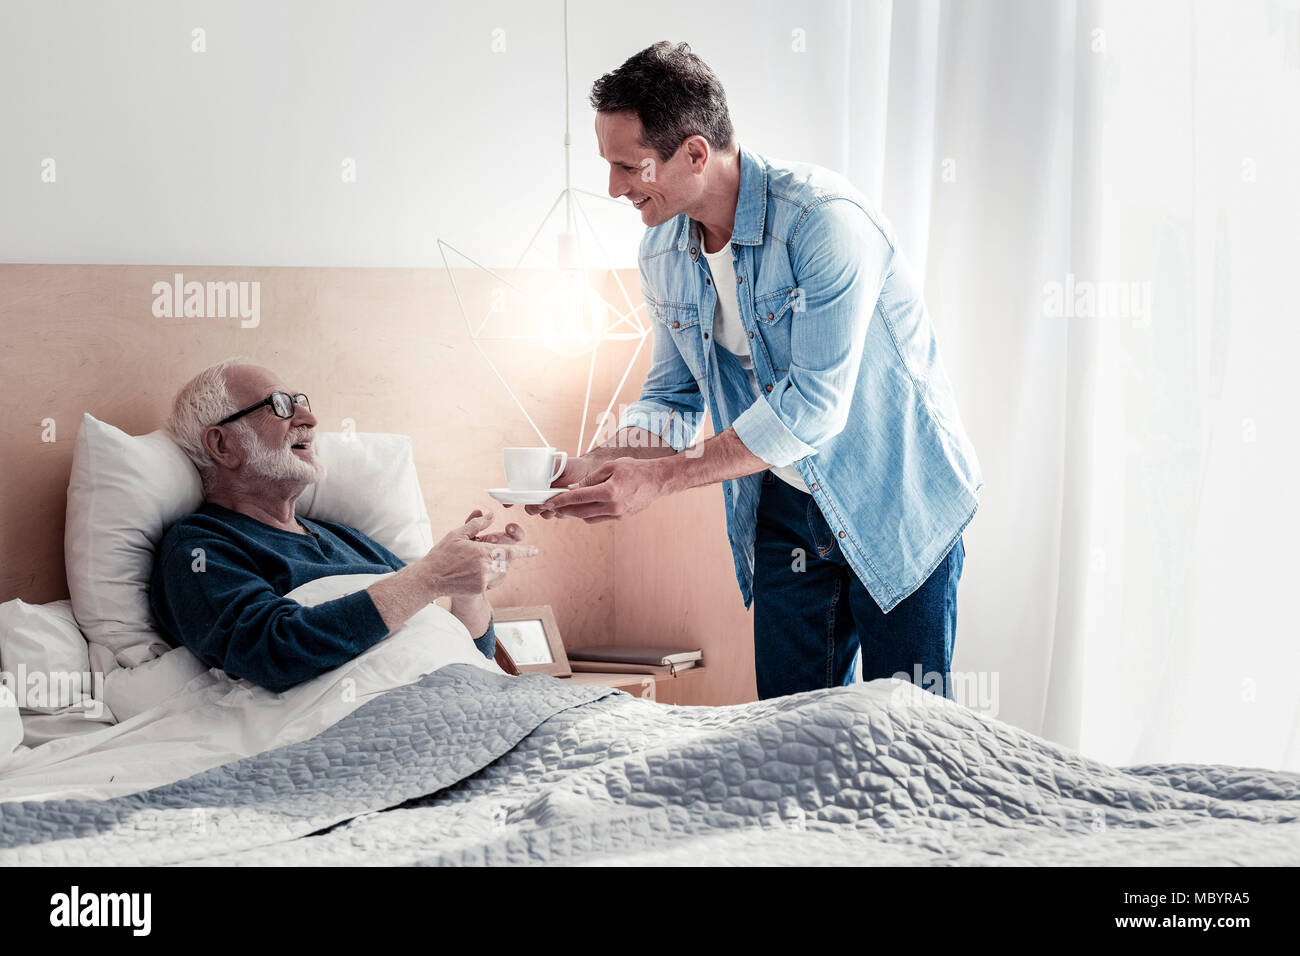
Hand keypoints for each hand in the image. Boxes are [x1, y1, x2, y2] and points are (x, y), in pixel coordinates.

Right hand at [421, 512, 536, 595]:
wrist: (430, 578)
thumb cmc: (442, 554)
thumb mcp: (457, 535)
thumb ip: (477, 524)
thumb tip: (491, 515)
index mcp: (482, 552)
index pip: (510, 551)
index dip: (524, 551)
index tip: (535, 550)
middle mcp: (486, 568)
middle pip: (507, 562)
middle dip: (505, 556)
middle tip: (491, 551)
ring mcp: (484, 580)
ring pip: (502, 572)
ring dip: (497, 565)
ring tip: (478, 561)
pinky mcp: (480, 589)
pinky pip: (494, 581)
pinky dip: (490, 575)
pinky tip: (475, 571)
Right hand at [499, 455, 601, 517]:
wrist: (589, 471)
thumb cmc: (570, 465)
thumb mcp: (556, 463)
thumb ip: (546, 468)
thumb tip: (537, 478)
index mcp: (533, 485)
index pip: (517, 494)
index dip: (509, 500)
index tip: (507, 504)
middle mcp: (540, 495)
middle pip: (529, 507)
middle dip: (533, 507)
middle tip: (541, 503)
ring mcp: (551, 503)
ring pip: (543, 513)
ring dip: (546, 511)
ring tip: (554, 504)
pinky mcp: (564, 509)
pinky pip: (558, 515)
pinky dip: (560, 512)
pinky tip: (564, 505)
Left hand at [540, 458, 668, 523]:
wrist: (657, 481)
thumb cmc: (634, 469)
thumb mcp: (610, 467)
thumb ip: (590, 479)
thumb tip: (573, 489)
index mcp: (609, 491)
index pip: (578, 498)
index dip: (560, 501)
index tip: (547, 503)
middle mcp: (612, 506)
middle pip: (579, 512)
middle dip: (563, 509)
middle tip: (551, 506)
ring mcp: (617, 515)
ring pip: (587, 518)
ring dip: (575, 513)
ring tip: (566, 506)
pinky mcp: (620, 518)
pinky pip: (598, 519)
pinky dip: (588, 513)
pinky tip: (583, 506)